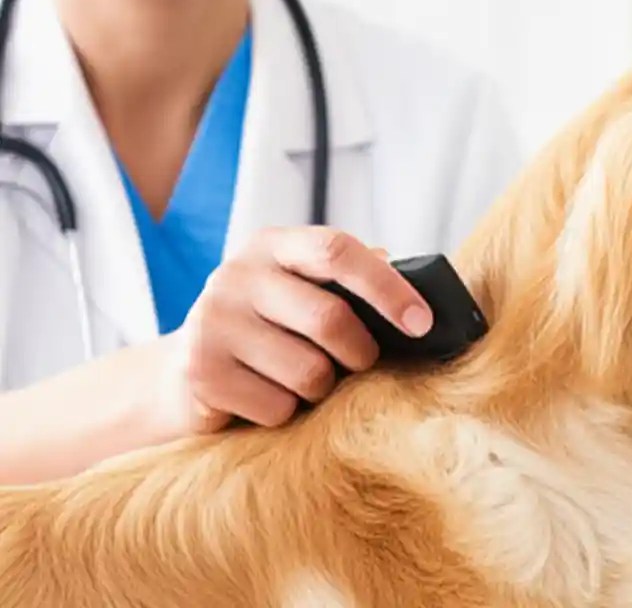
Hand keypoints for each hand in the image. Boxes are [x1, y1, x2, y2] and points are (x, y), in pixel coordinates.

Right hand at [157, 227, 431, 434]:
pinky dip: (287, 413)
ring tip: (301, 381)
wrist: (181, 375)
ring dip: (321, 389)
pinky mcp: (201, 372)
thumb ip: (350, 281)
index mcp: (273, 246)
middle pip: (330, 319)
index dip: (388, 288)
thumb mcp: (302, 291)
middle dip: (361, 353)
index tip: (421, 323)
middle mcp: (237, 275)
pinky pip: (278, 408)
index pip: (338, 251)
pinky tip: (266, 398)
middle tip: (361, 363)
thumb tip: (418, 280)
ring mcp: (213, 322)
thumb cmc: (268, 329)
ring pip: (310, 373)